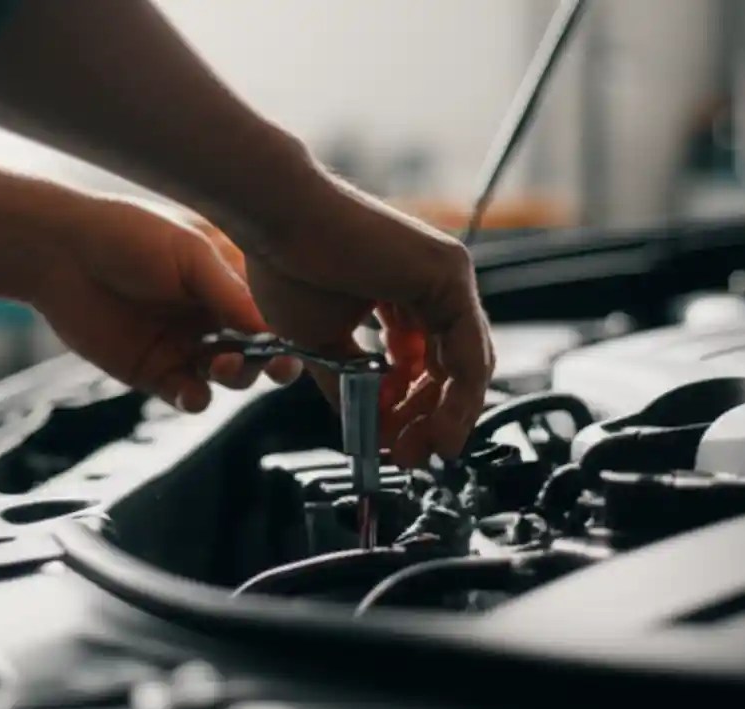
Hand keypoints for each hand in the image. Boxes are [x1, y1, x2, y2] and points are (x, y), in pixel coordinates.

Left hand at [34, 196, 301, 411]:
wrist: (59, 253)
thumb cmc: (127, 233)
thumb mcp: (191, 252)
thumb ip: (231, 291)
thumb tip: (272, 328)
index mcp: (231, 277)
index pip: (276, 311)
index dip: (292, 330)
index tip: (296, 341)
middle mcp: (215, 313)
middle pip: (263, 351)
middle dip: (273, 361)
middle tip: (274, 365)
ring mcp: (188, 344)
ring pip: (232, 377)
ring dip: (237, 377)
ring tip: (221, 365)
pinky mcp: (156, 371)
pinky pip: (189, 396)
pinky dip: (196, 399)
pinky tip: (191, 391)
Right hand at [242, 178, 495, 467]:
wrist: (276, 217)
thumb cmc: (287, 263)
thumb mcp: (320, 342)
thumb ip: (348, 382)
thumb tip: (364, 425)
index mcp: (405, 290)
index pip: (426, 361)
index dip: (410, 408)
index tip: (392, 442)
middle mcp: (433, 280)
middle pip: (452, 366)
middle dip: (430, 418)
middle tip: (410, 455)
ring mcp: (446, 274)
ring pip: (467, 362)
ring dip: (445, 416)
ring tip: (421, 450)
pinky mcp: (448, 273)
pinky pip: (468, 348)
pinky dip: (458, 396)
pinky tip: (440, 428)